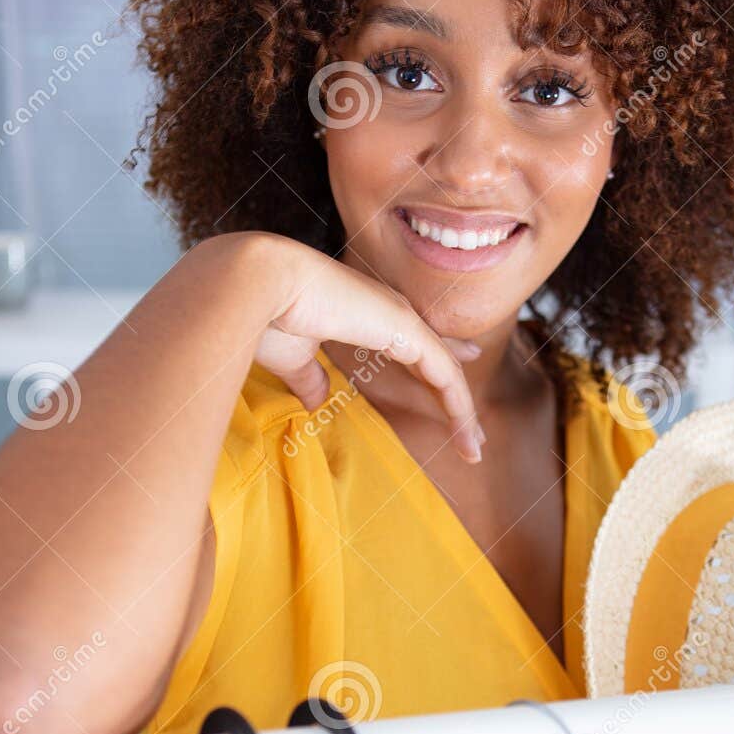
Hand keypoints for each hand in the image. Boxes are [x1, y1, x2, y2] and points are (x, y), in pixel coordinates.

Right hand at [242, 231, 484, 460]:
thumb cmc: (267, 315)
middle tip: (474, 431)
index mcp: (366, 314)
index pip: (414, 342)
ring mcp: (402, 318)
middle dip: (455, 396)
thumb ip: (310, 377)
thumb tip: (318, 401)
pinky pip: (446, 376)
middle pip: (437, 359)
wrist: (259, 286)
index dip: (435, 365)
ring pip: (446, 373)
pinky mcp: (408, 329)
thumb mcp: (294, 357)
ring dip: (462, 412)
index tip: (453, 385)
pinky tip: (466, 433)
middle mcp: (390, 311)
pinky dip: (459, 406)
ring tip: (475, 448)